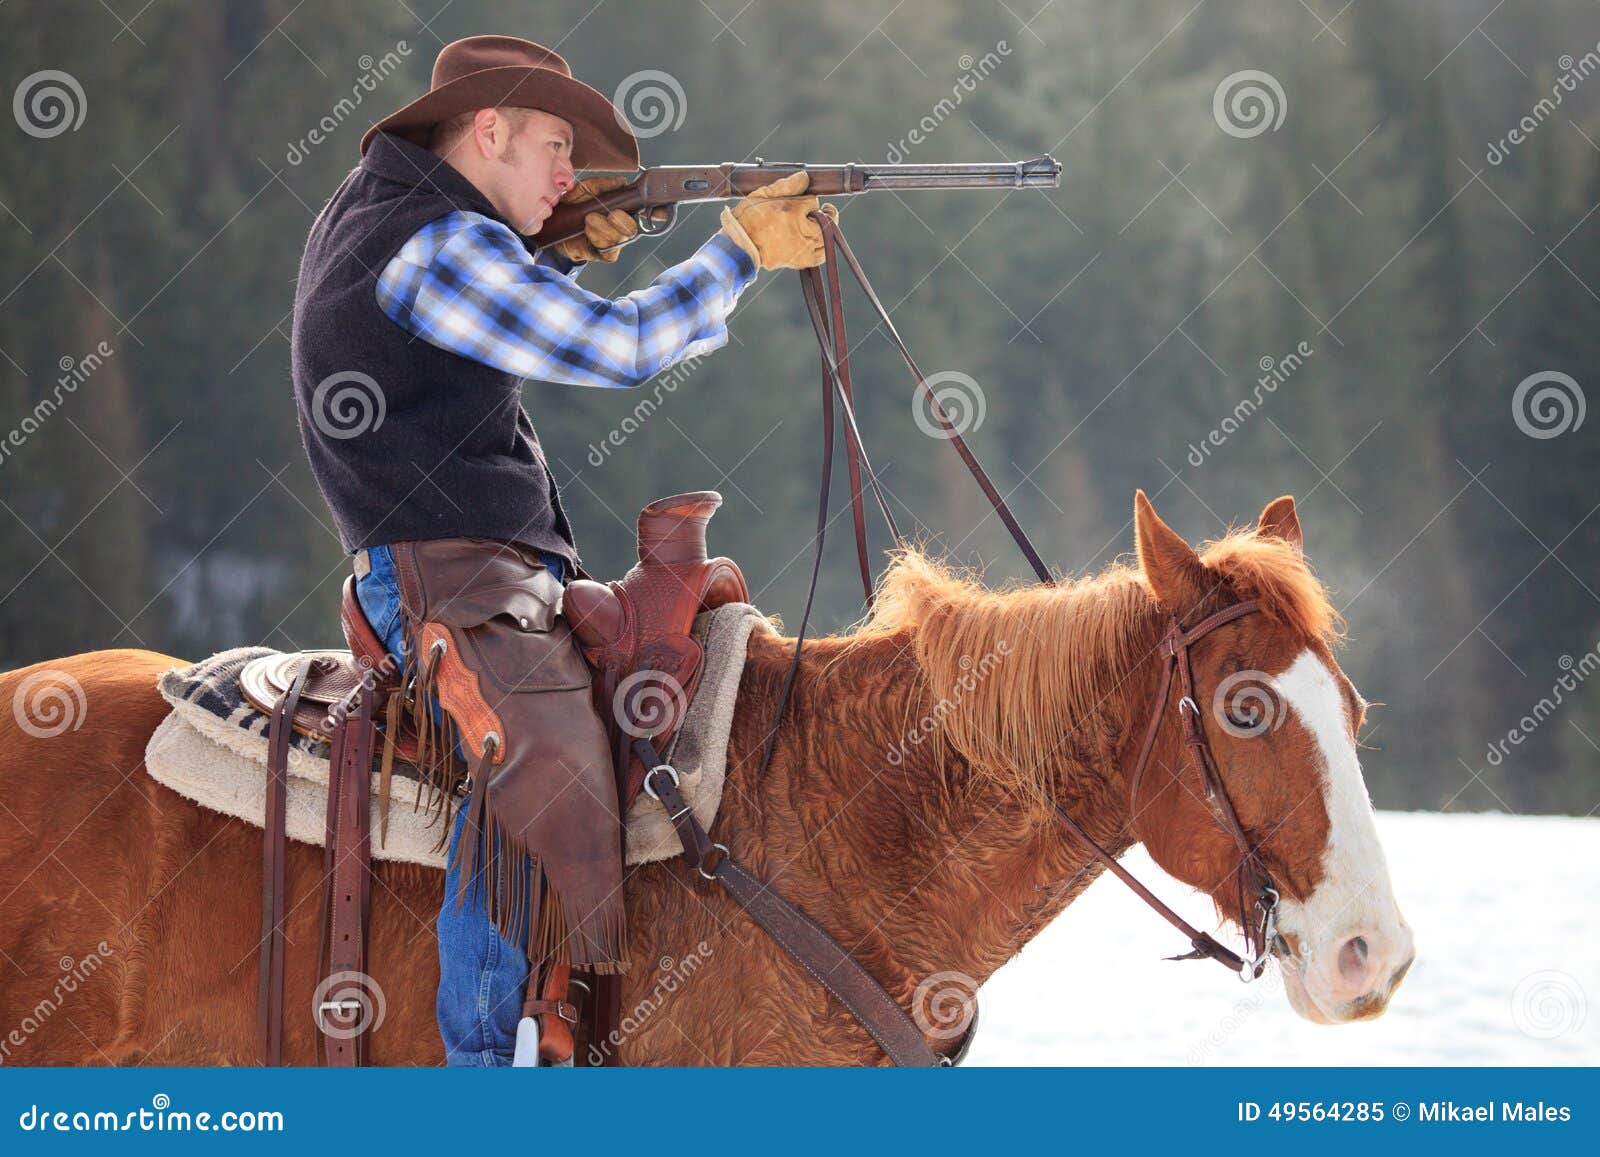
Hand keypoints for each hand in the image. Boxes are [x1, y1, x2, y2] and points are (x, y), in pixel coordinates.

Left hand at [552, 176, 666, 263]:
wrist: (553, 223)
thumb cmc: (571, 204)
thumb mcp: (584, 188)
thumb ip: (602, 184)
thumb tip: (622, 182)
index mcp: (623, 207)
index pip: (648, 211)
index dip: (658, 212)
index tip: (659, 211)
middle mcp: (622, 225)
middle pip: (634, 227)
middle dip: (623, 221)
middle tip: (610, 214)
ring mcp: (614, 241)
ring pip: (622, 238)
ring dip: (604, 228)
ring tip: (588, 219)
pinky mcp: (603, 254)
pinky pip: (609, 250)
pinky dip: (599, 238)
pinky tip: (588, 231)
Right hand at [719, 170, 838, 270]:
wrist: (740, 245)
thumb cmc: (749, 219)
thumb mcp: (764, 194)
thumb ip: (786, 184)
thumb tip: (804, 176)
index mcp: (792, 212)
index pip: (813, 202)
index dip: (810, 199)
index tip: (805, 199)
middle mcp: (800, 232)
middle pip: (826, 220)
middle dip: (827, 213)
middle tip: (826, 209)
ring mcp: (801, 249)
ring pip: (826, 238)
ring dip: (827, 230)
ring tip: (822, 224)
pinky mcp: (799, 261)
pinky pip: (819, 256)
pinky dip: (822, 248)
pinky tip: (817, 241)